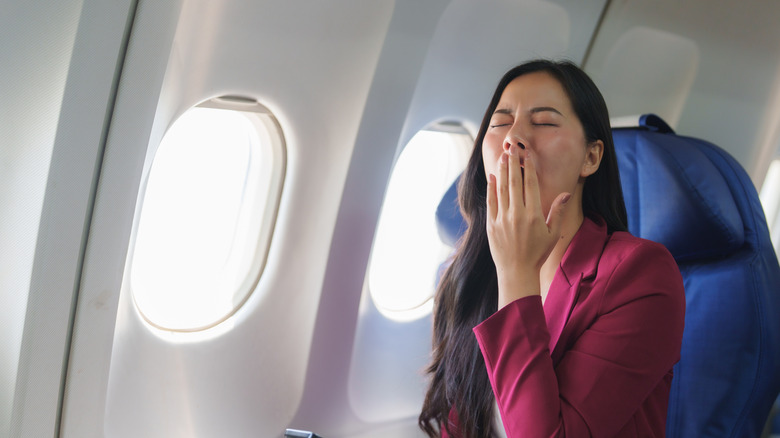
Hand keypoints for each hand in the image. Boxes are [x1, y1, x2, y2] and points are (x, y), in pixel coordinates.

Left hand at [486, 145, 570, 307]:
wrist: (516, 271)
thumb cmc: (537, 253)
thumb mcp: (553, 234)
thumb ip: (557, 212)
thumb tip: (566, 193)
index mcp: (533, 215)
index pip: (530, 185)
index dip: (529, 168)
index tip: (527, 155)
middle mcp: (517, 215)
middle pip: (514, 183)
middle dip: (513, 163)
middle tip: (512, 148)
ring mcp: (502, 219)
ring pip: (501, 190)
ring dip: (501, 171)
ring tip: (502, 156)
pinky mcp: (491, 225)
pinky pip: (491, 202)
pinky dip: (491, 189)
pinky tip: (492, 177)